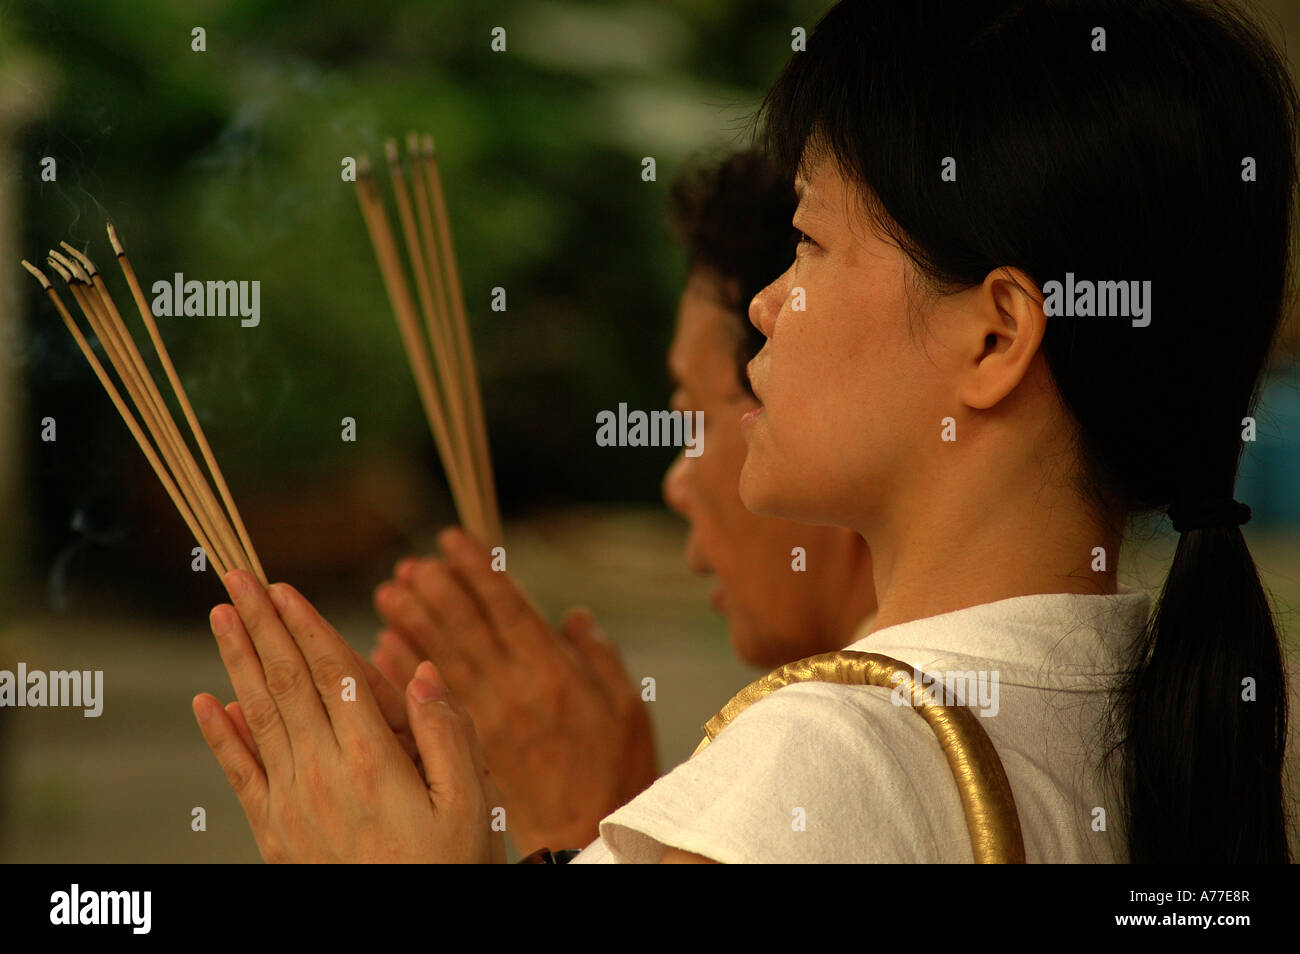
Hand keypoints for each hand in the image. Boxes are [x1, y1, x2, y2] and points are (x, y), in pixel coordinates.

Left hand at [193, 570, 505, 863]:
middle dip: (260, 624)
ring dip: (236, 661)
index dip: (305, 626)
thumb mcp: (471, 803)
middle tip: (235, 578)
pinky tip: (206, 703)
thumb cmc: (449, 871)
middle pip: (285, 682)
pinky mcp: (275, 833)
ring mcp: (292, 803)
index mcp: (372, 758)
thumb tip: (421, 672)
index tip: (282, 586)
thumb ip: (446, 734)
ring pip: (257, 715)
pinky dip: (220, 735)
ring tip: (221, 617)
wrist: (405, 941)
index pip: (332, 674)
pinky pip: (240, 774)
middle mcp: (323, 772)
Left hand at [372, 528, 658, 852]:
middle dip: (435, 589)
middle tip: (412, 564)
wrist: (583, 836)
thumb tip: (573, 617)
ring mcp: (484, 720)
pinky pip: (425, 702)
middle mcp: (512, 690)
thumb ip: (599, 657)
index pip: (506, 607)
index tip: (452, 539)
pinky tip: (384, 647)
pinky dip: (402, 672)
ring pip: (438, 658)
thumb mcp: (628, 706)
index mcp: (551, 673)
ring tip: (389, 591)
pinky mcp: (468, 746)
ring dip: (411, 621)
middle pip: (464, 627)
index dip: (477, 570)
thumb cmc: (614, 771)